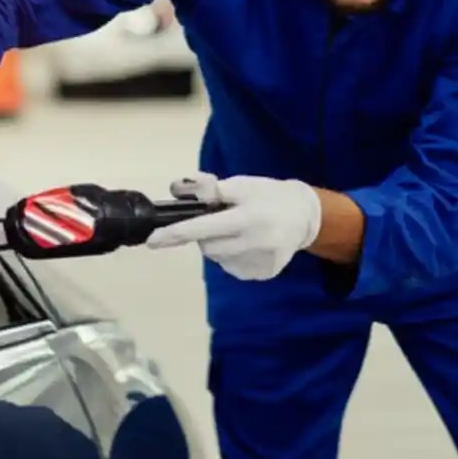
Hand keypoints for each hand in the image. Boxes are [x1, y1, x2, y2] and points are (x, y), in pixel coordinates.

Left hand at [146, 173, 321, 280]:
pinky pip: (233, 268)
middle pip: (208, 247)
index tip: (152, 241)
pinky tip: (249, 244)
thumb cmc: (268, 195)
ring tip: (240, 231)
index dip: (175, 234)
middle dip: (206, 235)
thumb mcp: (240, 184)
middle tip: (222, 221)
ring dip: (220, 246)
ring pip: (219, 259)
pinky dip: (233, 256)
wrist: (305, 216)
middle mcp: (254, 244)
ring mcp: (259, 263)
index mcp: (247, 218)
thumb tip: (177, 189)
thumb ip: (209, 189)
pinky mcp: (263, 274)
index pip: (203, 227)